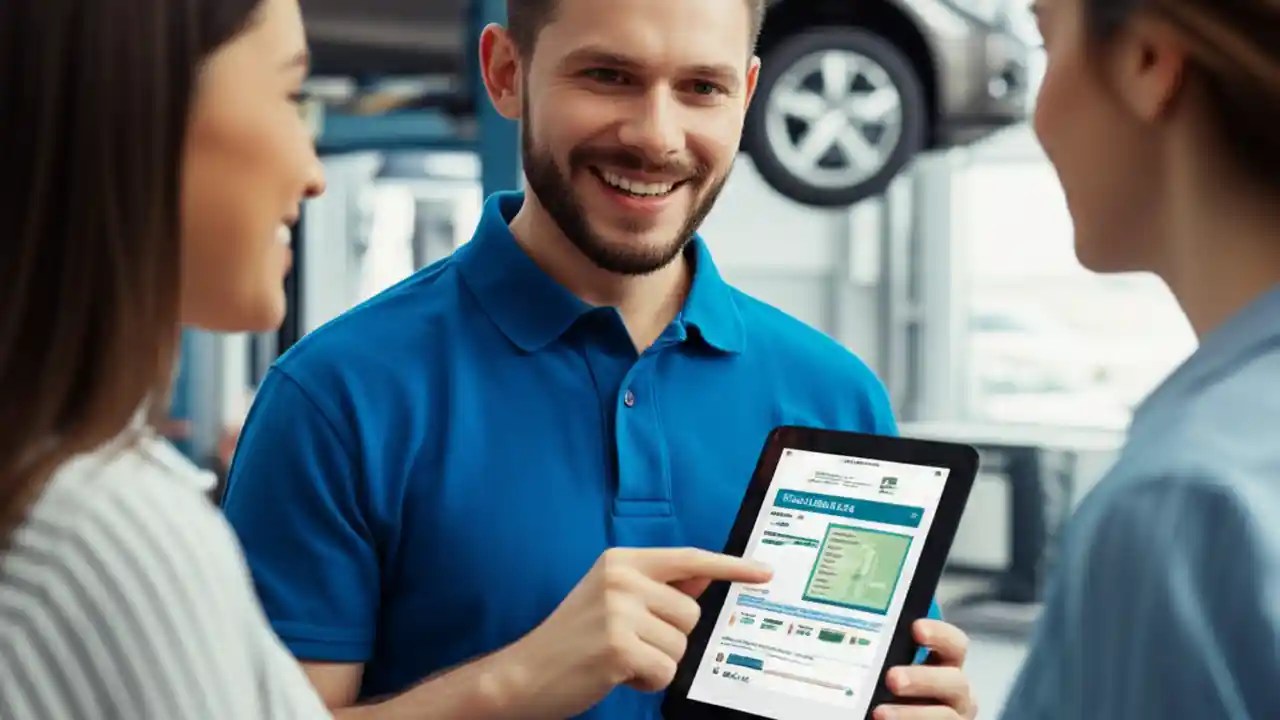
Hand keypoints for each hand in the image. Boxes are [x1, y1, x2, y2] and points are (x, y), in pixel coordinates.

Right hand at [500, 548, 772, 718]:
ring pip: (681, 646)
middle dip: (669, 638)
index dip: (731, 567)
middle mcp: (622, 578)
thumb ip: (660, 587)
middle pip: (692, 613)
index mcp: (622, 561)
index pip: (689, 559)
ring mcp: (619, 611)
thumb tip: (707, 576)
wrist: (524, 674)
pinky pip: (665, 671)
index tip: (764, 572)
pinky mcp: (618, 646)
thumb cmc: (573, 640)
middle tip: (628, 643)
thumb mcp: (613, 600)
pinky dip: (646, 682)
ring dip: (657, 662)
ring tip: (618, 658)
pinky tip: (615, 674)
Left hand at [873, 619, 976, 719]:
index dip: (939, 634)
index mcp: (946, 663)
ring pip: (945, 716)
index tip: (916, 629)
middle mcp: (955, 690)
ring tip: (880, 713)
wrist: (885, 712)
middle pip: (954, 681)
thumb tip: (847, 636)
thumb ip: (881, 653)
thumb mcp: (888, 666)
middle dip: (923, 679)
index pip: (954, 644)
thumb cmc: (886, 686)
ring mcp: (954, 717)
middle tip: (892, 678)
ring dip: (913, 714)